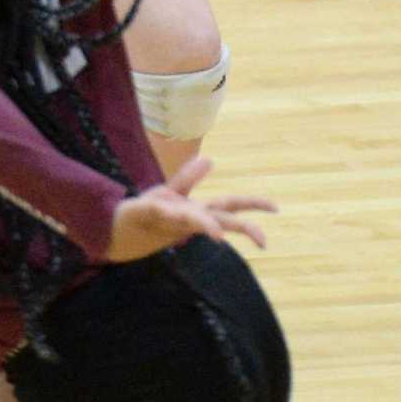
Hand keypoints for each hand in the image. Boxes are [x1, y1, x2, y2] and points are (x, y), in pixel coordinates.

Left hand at [105, 155, 275, 262]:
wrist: (123, 229)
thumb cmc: (153, 212)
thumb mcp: (172, 192)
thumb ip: (189, 178)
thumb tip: (210, 160)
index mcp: (199, 211)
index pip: (231, 207)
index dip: (254, 205)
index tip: (277, 208)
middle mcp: (189, 219)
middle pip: (220, 220)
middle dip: (243, 228)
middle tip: (264, 241)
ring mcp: (170, 218)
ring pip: (192, 218)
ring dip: (204, 223)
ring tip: (219, 236)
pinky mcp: (148, 212)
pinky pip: (155, 207)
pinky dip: (158, 204)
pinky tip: (159, 204)